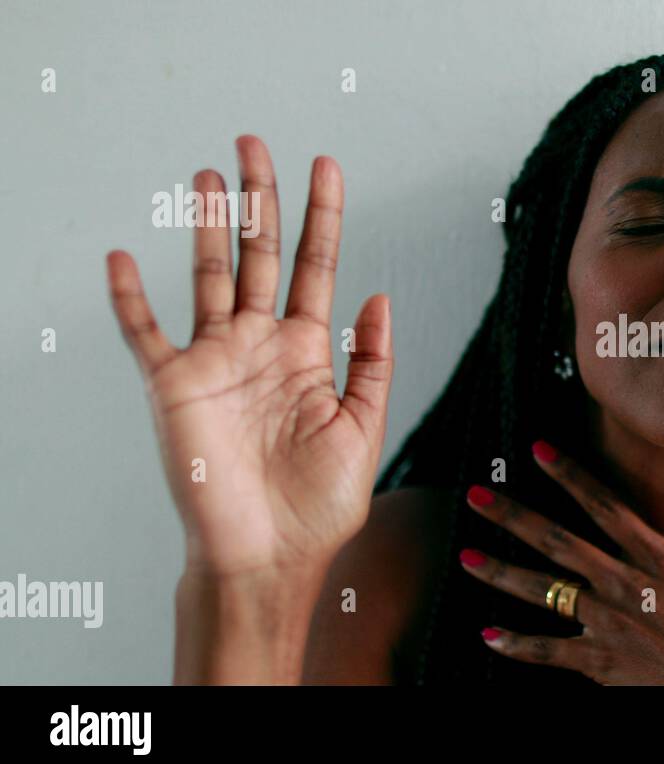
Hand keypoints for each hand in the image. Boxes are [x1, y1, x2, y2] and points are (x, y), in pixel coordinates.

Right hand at [106, 136, 392, 578]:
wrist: (270, 557)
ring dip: (205, 226)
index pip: (317, 267)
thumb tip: (380, 295)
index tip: (326, 166)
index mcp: (309, 353)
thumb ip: (373, 363)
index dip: (323, 215)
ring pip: (208, 276)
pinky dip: (129, 296)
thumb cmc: (319, 505)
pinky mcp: (175, 385)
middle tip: (256, 143)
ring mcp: (217, 361)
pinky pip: (145, 332)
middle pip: (261, 255)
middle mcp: (261, 346)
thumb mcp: (364, 428)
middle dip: (260, 200)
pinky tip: (121, 256)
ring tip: (208, 175)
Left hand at [458, 441, 663, 684]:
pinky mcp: (603, 664)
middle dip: (514, 517)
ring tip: (466, 557)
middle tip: (475, 495)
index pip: (606, 507)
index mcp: (661, 560)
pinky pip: (550, 654)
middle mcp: (626, 586)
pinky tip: (488, 636)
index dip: (570, 475)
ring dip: (501, 573)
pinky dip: (517, 645)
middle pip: (558, 543)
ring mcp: (610, 625)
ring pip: (544, 592)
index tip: (539, 450)